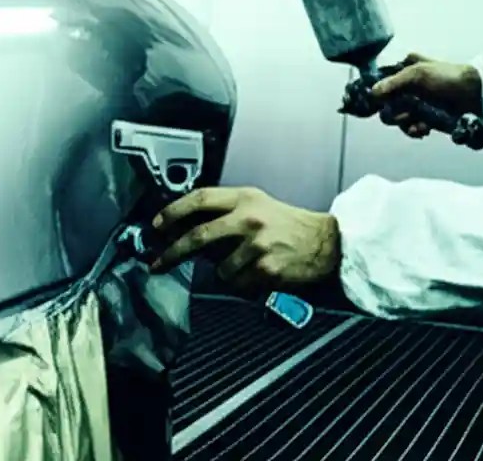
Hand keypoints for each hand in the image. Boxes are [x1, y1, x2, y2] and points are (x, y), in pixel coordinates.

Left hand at [149, 187, 339, 292]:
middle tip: (158, 263)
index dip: (173, 212)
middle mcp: (249, 219)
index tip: (156, 225)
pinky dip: (242, 284)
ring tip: (243, 267)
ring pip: (218, 269)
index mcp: (244, 198)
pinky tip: (258, 274)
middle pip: (198, 235)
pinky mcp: (265, 268)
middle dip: (172, 253)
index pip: (199, 199)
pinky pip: (239, 284)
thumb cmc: (288, 224)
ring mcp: (257, 245)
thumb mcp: (257, 205)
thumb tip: (186, 229)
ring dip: (223, 273)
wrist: (325, 242)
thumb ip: (225, 212)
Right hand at [370, 53, 481, 137]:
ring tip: (416, 125)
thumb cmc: (447, 79)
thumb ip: (393, 83)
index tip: (374, 104)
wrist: (476, 96)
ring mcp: (418, 103)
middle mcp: (409, 86)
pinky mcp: (427, 118)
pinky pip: (411, 127)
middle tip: (402, 114)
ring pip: (398, 117)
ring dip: (404, 123)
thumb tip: (372, 93)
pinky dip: (414, 130)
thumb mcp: (418, 75)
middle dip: (392, 112)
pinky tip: (422, 130)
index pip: (381, 82)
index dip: (375, 94)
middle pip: (386, 104)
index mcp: (405, 69)